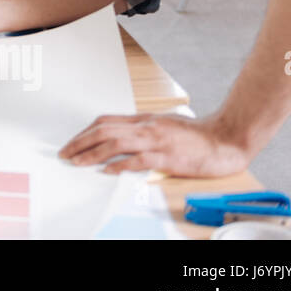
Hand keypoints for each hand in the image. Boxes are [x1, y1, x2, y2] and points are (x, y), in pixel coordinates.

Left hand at [59, 112, 252, 176]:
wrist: (224, 138)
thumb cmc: (196, 135)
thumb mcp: (163, 125)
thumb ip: (143, 130)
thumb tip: (121, 135)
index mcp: (144, 120)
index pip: (106, 121)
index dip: (85, 131)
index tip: (72, 142)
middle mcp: (146, 127)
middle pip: (105, 130)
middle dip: (80, 142)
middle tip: (65, 153)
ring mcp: (156, 141)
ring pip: (116, 142)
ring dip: (92, 152)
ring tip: (77, 161)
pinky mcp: (168, 157)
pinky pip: (139, 160)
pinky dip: (120, 164)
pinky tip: (107, 170)